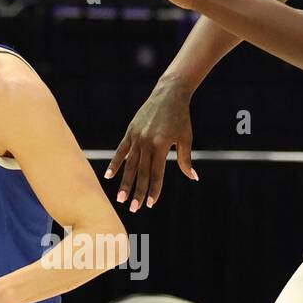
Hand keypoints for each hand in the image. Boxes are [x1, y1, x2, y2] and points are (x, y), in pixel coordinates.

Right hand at [104, 77, 197, 211]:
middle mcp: (147, 142)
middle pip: (142, 173)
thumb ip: (186, 160)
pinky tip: (109, 177)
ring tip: (120, 199)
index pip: (157, 173)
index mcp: (162, 145)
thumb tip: (193, 177)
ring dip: (125, 183)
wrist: (169, 94)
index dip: (154, 190)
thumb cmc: (181, 118)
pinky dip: (115, 164)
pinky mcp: (130, 132)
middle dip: (137, 192)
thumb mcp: (186, 138)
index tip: (150, 204)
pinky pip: (121, 151)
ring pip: (130, 165)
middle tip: (133, 208)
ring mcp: (136, 137)